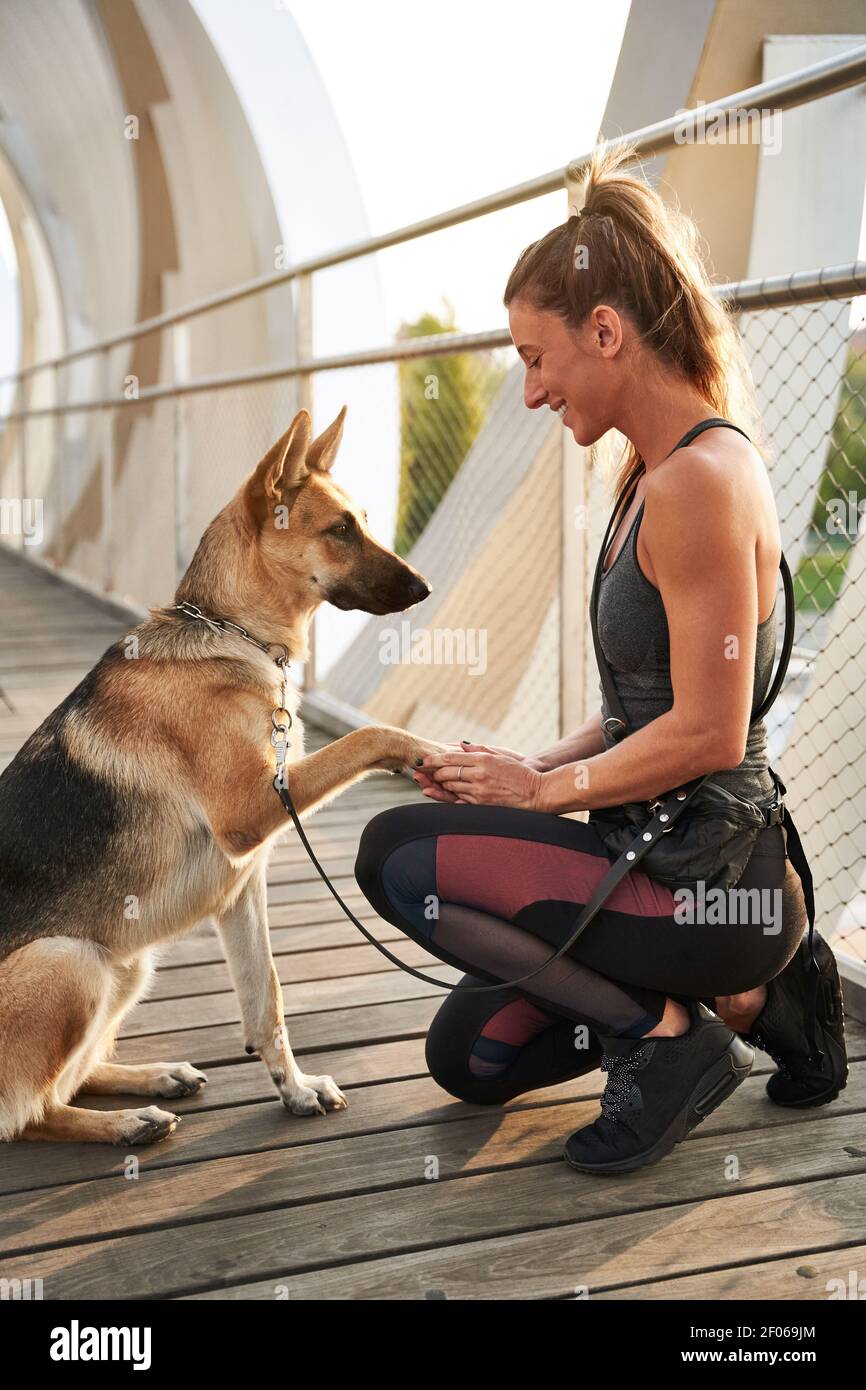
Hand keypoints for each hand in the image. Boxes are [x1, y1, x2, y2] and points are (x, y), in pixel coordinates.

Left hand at [413, 742, 544, 809]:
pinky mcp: (481, 804)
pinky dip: (446, 795)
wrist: (535, 793)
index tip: (423, 759)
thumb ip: (479, 750)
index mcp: (483, 760)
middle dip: (432, 772)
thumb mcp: (500, 756)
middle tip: (422, 770)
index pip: (451, 758)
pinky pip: (458, 799)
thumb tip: (461, 745)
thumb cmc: (519, 773)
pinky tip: (435, 792)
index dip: (433, 759)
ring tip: (426, 780)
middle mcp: (479, 775)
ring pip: (450, 786)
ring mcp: (479, 791)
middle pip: (446, 772)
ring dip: (437, 783)